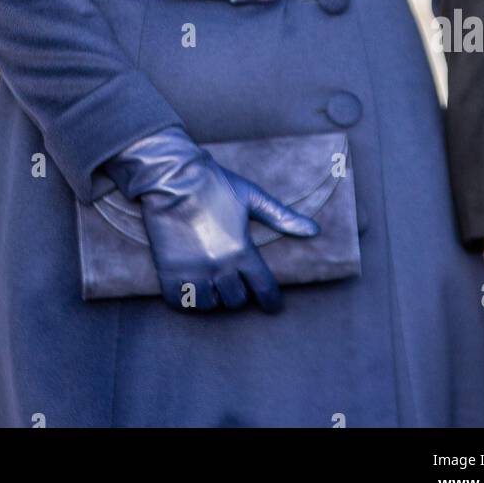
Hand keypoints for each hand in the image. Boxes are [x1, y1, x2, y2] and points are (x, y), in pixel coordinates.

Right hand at [103, 126, 319, 311]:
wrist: (172, 177)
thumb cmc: (214, 183)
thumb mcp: (251, 196)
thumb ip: (281, 217)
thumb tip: (314, 230)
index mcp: (242, 250)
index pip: (264, 289)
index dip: (271, 301)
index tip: (272, 305)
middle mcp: (219, 266)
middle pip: (235, 300)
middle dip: (238, 292)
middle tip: (234, 280)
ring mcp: (193, 271)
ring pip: (209, 304)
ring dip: (212, 296)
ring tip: (211, 282)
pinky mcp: (169, 271)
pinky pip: (181, 302)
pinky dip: (186, 298)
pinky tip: (190, 285)